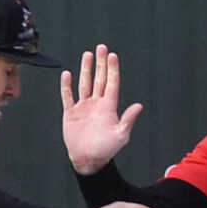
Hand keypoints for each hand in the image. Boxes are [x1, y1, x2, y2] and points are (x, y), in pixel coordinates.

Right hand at [61, 45, 142, 174]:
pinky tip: (67, 74)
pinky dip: (67, 86)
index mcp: (109, 107)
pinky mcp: (71, 113)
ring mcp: (83, 107)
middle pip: (99, 79)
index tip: (112, 55)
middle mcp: (97, 104)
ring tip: (87, 55)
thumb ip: (128, 119)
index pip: (111, 83)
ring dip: (86, 69)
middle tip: (101, 47)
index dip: (112, 69)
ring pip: (85, 84)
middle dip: (100, 63)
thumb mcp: (121, 135)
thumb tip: (139, 106)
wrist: (88, 160)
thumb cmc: (106, 150)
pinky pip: (68, 96)